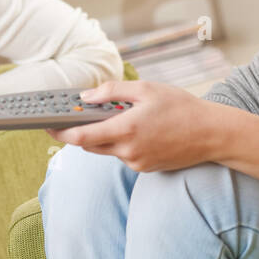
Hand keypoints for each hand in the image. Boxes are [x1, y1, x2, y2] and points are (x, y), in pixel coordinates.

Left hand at [46, 80, 219, 172]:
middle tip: (72, 117)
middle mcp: (128, 151)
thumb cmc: (181, 107)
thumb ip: (112, 92)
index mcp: (126, 130)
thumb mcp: (146, 89)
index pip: (81, 138)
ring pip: (108, 150)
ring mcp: (137, 163)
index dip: (60, 133)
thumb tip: (85, 98)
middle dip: (80, 132)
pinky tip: (138, 128)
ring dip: (105, 136)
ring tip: (117, 116)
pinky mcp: (145, 168)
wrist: (212, 134)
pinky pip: (124, 155)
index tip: (47, 126)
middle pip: (90, 146)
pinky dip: (122, 142)